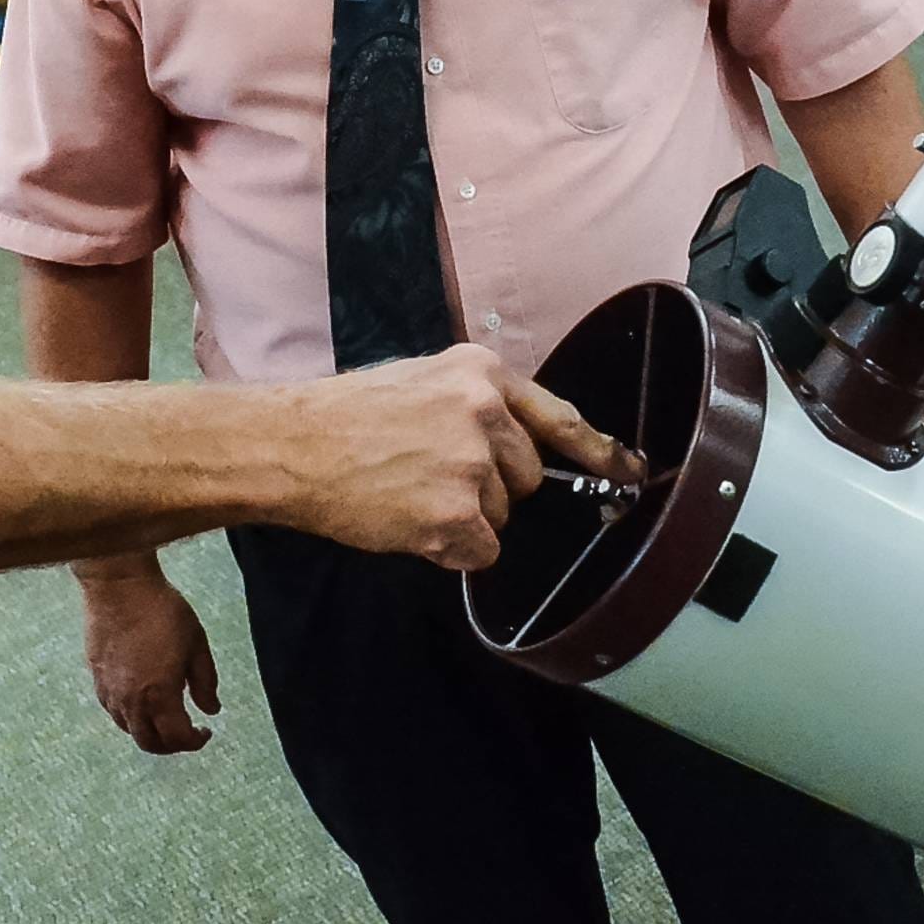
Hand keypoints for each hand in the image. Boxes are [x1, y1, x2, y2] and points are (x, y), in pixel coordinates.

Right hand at [75, 560, 218, 753]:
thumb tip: (211, 709)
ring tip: (166, 718)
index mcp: (160, 695)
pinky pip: (113, 712)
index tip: (206, 731)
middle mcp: (131, 701)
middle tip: (186, 733)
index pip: (177, 738)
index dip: (195, 741)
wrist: (119, 586)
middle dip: (172, 745)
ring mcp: (110, 692)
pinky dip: (131, 717)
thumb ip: (206, 682)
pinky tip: (142, 700)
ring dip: (150, 732)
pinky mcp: (97, 679)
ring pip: (129, 730)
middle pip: (149, 743)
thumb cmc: (162, 610)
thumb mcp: (197, 644)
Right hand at [273, 344, 641, 570]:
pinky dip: (450, 550)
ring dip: (464, 519)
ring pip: (501, 516)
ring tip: (408, 492)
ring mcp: (471, 465)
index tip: (631, 470)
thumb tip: (519, 449)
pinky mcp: (454, 514)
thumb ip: (476, 406)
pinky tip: (409, 522)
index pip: (559, 417)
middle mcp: (483, 412)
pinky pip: (480, 552)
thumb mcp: (422, 381)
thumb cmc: (346, 416)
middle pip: (527, 477)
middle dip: (492, 488)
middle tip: (431, 476)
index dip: (598, 451)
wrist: (292, 445)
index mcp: (480, 372)